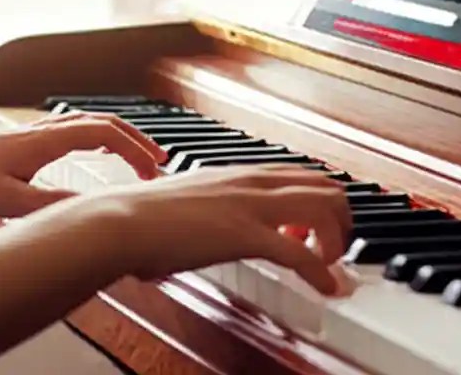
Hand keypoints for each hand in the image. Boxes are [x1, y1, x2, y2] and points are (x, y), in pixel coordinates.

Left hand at [0, 111, 167, 230]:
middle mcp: (43, 131)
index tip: (152, 172)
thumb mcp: (5, 202)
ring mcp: (35, 133)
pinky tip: (99, 153)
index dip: (134, 150)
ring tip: (140, 156)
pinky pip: (74, 129)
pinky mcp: (25, 141)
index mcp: (44, 143)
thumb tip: (89, 210)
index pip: (104, 134)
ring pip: (89, 123)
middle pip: (104, 123)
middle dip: (137, 140)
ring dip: (119, 137)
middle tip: (160, 162)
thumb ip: (48, 207)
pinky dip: (98, 136)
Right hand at [82, 165, 352, 294]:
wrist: (120, 221)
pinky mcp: (246, 234)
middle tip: (333, 246)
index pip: (298, 174)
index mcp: (237, 174)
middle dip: (340, 216)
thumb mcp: (186, 203)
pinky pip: (301, 253)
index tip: (317, 225)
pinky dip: (322, 272)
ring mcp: (250, 205)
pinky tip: (326, 288)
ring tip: (329, 264)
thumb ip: (207, 210)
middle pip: (324, 183)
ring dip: (337, 238)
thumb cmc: (141, 218)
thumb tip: (207, 230)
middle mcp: (251, 181)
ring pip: (325, 207)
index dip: (319, 199)